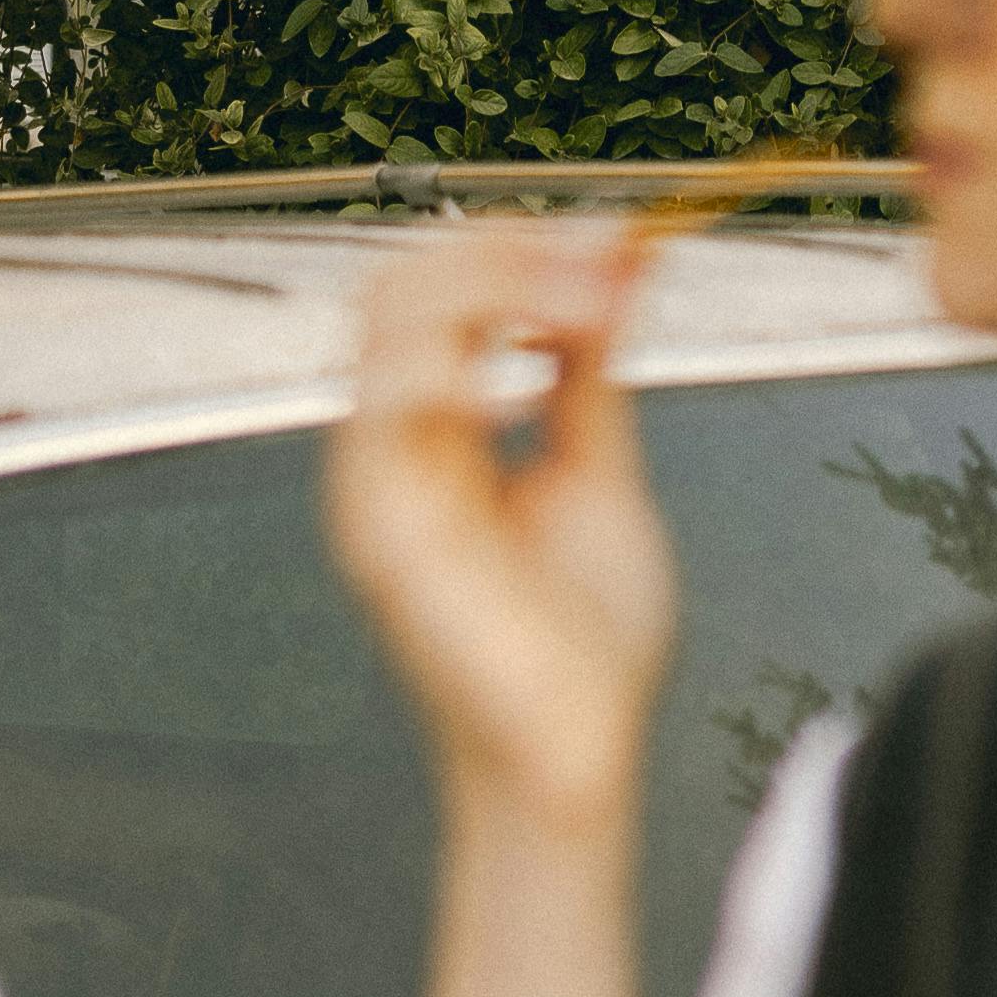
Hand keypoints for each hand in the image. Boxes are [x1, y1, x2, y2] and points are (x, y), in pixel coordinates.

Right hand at [323, 219, 673, 834]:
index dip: (522, 248)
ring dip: (496, 289)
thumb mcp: (598, 473)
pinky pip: (386, 414)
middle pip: (402, 287)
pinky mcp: (382, 533)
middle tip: (606, 265)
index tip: (620, 241)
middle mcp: (389, 447)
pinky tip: (528, 387)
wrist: (575, 755)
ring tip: (586, 312)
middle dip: (509, 253)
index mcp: (434, 430)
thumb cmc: (580, 646)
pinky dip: (456, 370)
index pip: (440, 290)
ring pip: (389, 324)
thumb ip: (592, 371)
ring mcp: (376, 487)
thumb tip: (617, 264)